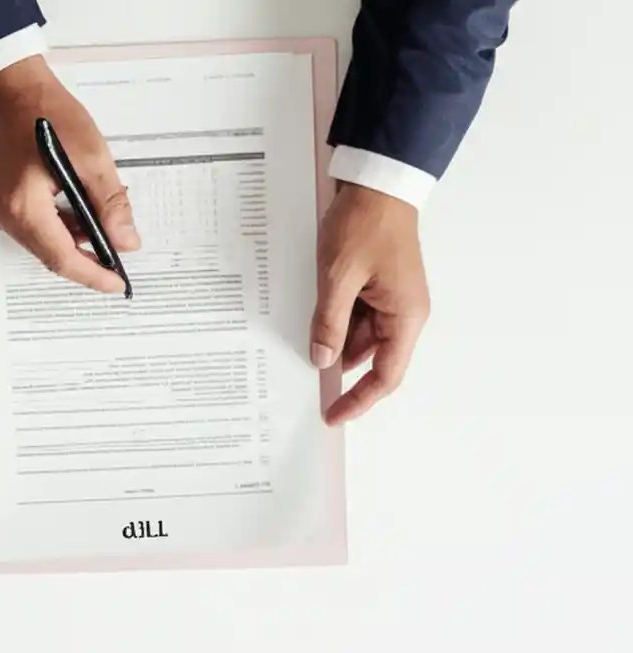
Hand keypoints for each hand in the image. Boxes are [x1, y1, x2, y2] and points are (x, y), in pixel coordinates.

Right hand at [0, 56, 140, 292]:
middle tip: (120, 252)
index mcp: (23, 205)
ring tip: (104, 217)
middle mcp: (4, 215)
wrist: (11, 90)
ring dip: (76, 238)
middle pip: (51, 254)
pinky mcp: (2, 205)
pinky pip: (35, 228)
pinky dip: (62, 225)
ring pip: (45, 243)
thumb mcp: (92, 157)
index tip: (117, 283)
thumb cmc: (46, 113)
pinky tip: (81, 207)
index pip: (61, 257)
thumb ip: (111, 204)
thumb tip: (126, 240)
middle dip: (88, 256)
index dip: (93, 274)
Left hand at [311, 184, 429, 425]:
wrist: (377, 182)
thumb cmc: (366, 223)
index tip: (333, 413)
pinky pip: (357, 314)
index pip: (386, 375)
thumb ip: (330, 322)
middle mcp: (404, 312)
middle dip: (339, 366)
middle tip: (303, 376)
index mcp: (406, 315)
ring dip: (334, 339)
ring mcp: (392, 298)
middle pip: (372, 357)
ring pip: (360, 336)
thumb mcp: (339, 276)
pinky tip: (313, 318)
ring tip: (303, 336)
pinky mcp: (379, 285)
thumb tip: (322, 359)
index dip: (359, 399)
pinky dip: (335, 320)